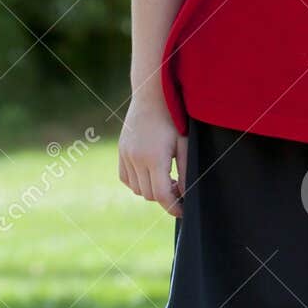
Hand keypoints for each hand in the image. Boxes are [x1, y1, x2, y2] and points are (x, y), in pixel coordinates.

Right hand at [118, 92, 186, 217]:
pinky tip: (151, 172)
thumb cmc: (174, 118)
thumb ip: (185, 172)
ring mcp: (126, 155)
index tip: (183, 211)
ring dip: (150, 190)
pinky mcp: (121, 151)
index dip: (173, 207)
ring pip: (136, 189)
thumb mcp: (184, 145)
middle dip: (164, 197)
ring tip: (166, 178)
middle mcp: (136, 159)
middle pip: (148, 194)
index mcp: (154, 158)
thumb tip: (186, 195)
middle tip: (178, 187)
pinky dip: (137, 182)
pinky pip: (126, 178)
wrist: (152, 96)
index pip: (161, 195)